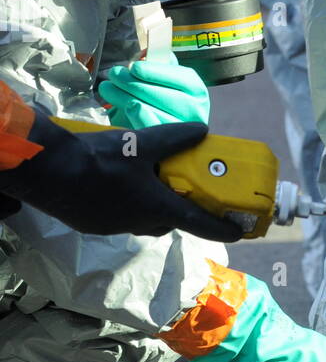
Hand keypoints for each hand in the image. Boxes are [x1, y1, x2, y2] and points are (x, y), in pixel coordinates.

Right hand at [0, 112, 241, 240]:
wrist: (49, 174)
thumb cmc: (100, 160)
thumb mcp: (142, 143)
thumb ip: (174, 139)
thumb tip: (202, 130)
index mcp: (158, 209)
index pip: (199, 224)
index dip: (221, 228)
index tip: (239, 232)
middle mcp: (140, 224)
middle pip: (171, 220)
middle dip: (181, 208)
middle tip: (186, 190)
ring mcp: (116, 227)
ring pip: (145, 219)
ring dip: (154, 205)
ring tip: (152, 180)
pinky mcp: (96, 225)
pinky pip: (122, 217)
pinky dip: (128, 203)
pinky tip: (119, 183)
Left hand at [98, 56, 209, 128]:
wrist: (172, 132)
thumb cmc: (167, 99)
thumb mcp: (169, 78)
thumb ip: (161, 63)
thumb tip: (148, 50)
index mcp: (196, 89)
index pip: (178, 77)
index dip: (154, 71)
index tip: (133, 67)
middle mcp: (195, 111)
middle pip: (161, 95)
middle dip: (132, 83)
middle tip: (113, 75)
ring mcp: (181, 131)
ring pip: (150, 111)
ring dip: (125, 98)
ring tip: (108, 89)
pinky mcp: (167, 146)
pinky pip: (147, 129)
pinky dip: (133, 117)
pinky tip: (121, 107)